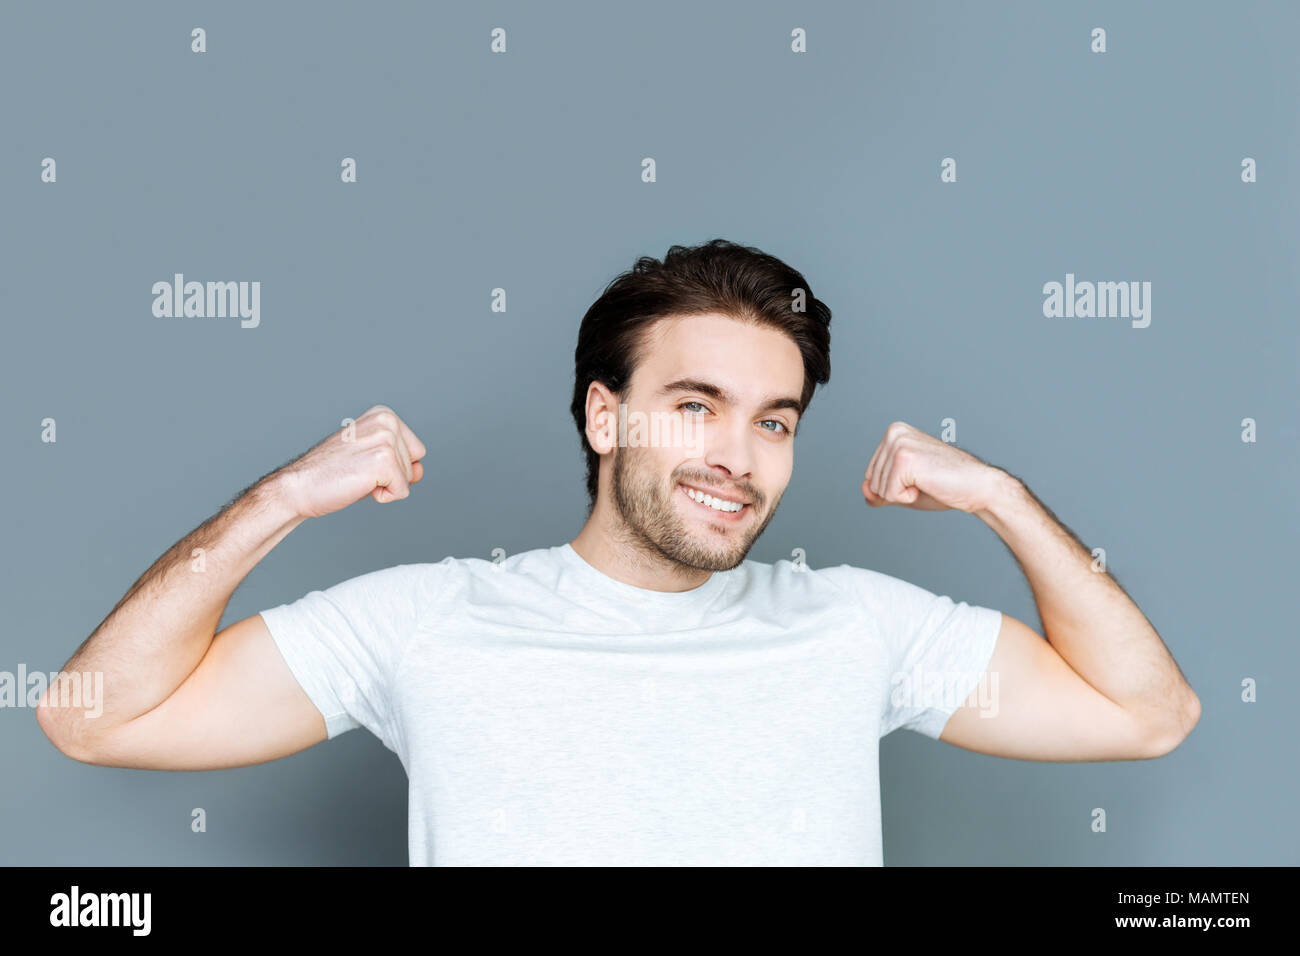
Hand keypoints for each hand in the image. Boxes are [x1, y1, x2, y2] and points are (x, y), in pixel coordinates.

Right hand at [277, 405, 427, 518]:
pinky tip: (358, 486)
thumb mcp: (372, 459)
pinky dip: (383, 497)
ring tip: (356, 476)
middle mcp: (387, 422)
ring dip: (384, 486)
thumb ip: (401, 461)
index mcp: (384, 415)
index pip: (415, 451)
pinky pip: (401, 492)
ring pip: (408, 479)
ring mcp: (385, 440)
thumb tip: (420, 470)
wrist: (299, 486)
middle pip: (414, 464)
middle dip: (391, 476)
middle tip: (358, 471)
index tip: (363, 462)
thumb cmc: (332, 473)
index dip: (394, 466)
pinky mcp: (383, 461)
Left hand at [861, 421, 1002, 512]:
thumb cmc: (944, 486)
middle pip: (872, 481)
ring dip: (904, 494)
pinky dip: (908, 498)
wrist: (976, 486)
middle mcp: (894, 433)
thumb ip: (880, 491)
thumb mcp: (904, 488)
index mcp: (893, 433)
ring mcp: (899, 444)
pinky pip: (889, 494)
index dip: (894, 486)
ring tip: (928, 481)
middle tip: (926, 480)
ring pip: (879, 489)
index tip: (920, 477)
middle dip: (897, 491)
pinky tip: (928, 484)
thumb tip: (864, 490)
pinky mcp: (904, 459)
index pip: (871, 474)